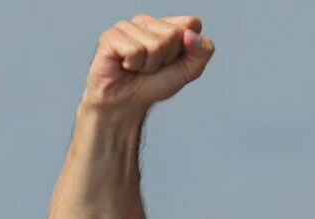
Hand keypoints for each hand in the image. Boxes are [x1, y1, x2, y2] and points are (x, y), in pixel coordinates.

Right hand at [84, 14, 215, 112]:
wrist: (128, 102)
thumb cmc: (155, 84)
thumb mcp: (189, 70)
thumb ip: (202, 51)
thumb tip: (191, 35)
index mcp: (167, 24)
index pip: (191, 23)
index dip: (187, 48)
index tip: (173, 60)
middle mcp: (147, 21)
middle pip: (174, 34)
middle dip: (167, 58)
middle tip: (152, 66)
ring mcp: (128, 26)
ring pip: (155, 44)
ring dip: (149, 65)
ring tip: (139, 67)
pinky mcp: (111, 36)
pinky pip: (135, 50)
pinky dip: (134, 65)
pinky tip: (126, 66)